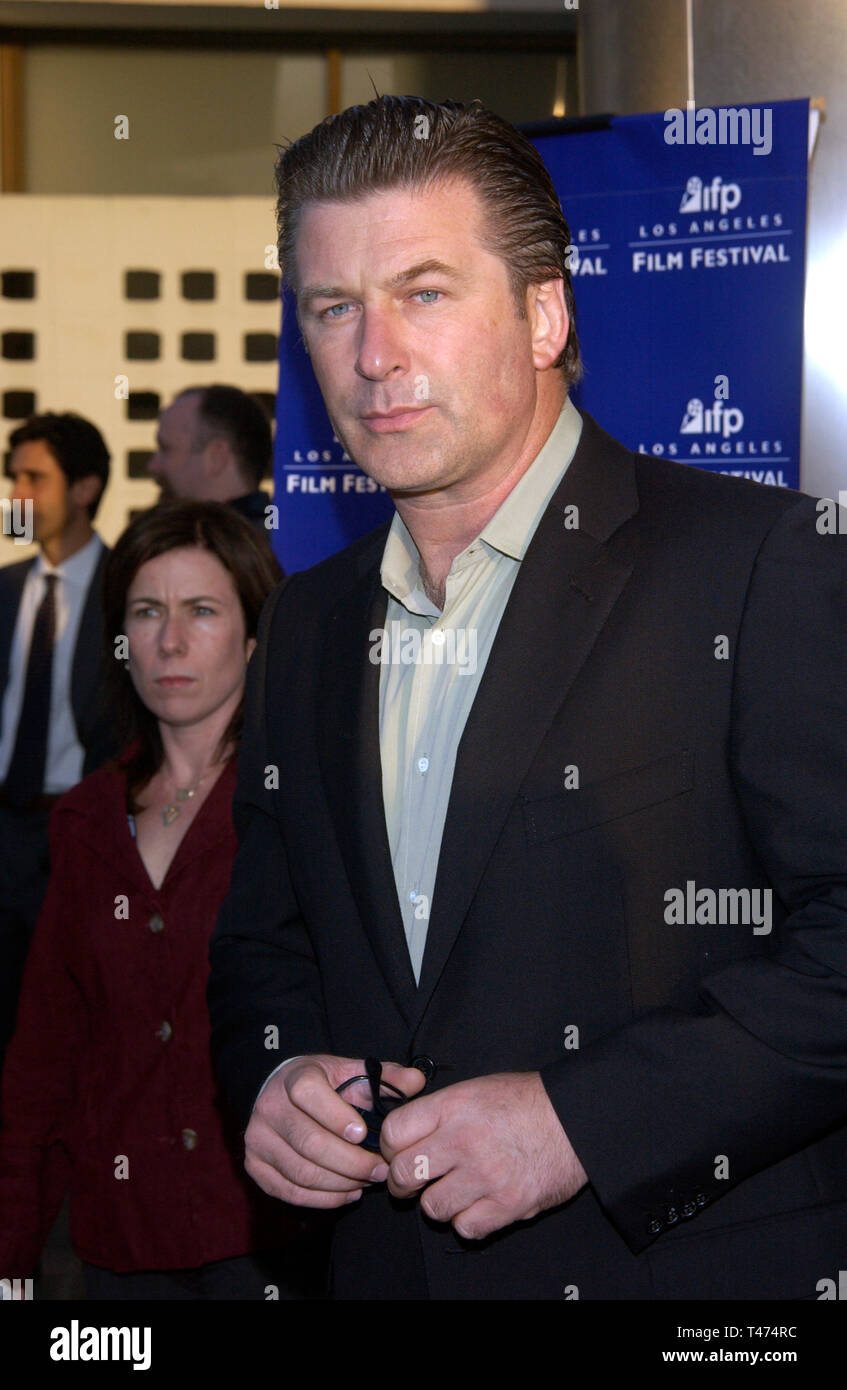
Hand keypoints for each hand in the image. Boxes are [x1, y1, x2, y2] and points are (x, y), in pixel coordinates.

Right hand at [244, 1054, 425, 1208]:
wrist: (280, 1094)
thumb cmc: (322, 1085)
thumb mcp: (349, 1071)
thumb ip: (383, 1077)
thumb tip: (416, 1082)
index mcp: (293, 1078)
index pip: (308, 1094)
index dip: (336, 1116)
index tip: (364, 1134)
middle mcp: (269, 1108)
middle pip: (309, 1143)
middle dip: (351, 1162)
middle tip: (381, 1170)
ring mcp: (258, 1140)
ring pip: (301, 1172)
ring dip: (341, 1183)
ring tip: (368, 1181)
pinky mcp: (255, 1166)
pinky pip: (290, 1192)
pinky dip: (324, 1199)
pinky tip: (349, 1192)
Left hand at [379, 1071, 587, 1238]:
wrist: (576, 1118)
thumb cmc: (527, 1101)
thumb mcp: (476, 1089)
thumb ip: (439, 1111)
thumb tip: (405, 1135)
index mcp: (453, 1106)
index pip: (393, 1131)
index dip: (389, 1146)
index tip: (396, 1152)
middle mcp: (464, 1140)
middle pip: (404, 1173)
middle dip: (403, 1182)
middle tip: (413, 1181)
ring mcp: (485, 1175)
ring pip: (432, 1207)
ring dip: (440, 1202)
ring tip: (456, 1189)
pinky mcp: (507, 1204)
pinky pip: (465, 1227)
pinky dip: (468, 1220)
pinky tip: (479, 1203)